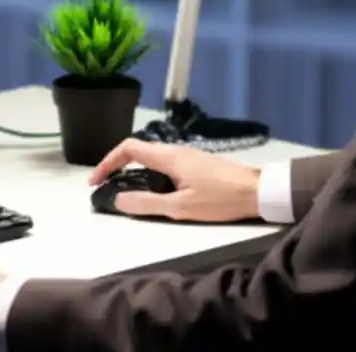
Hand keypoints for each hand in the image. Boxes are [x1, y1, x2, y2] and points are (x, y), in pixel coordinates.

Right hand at [90, 138, 261, 221]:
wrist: (259, 192)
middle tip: (107, 187)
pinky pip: (163, 165)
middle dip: (117, 167)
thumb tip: (118, 200)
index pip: (128, 148)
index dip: (107, 162)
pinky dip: (149, 175)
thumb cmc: (220, 199)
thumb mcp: (181, 207)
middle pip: (137, 151)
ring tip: (126, 192)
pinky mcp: (196, 164)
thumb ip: (148, 204)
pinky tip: (154, 193)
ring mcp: (187, 156)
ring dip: (134, 172)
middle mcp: (175, 151)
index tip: (96, 180)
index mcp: (168, 157)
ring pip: (151, 158)